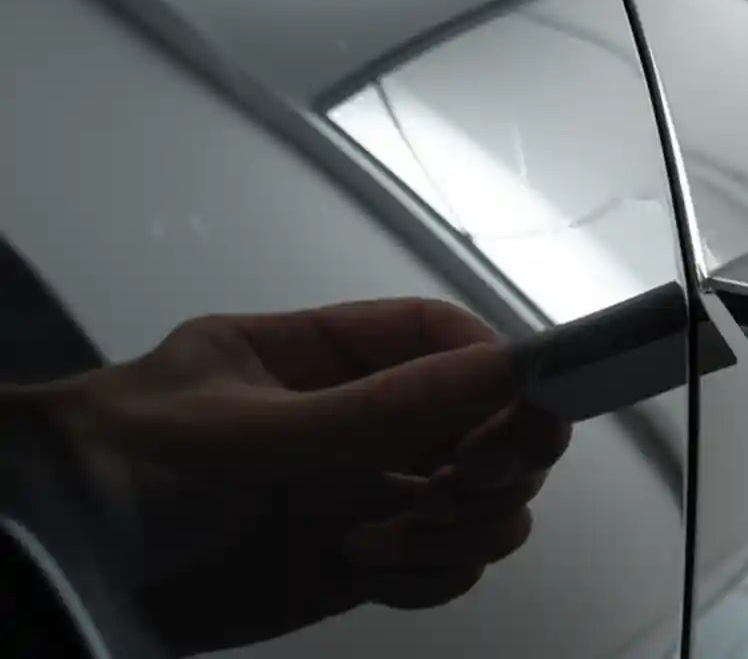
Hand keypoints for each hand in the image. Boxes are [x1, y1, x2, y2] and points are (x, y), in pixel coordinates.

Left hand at [34, 299, 570, 654]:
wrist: (60, 572)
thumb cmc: (120, 469)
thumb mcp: (248, 432)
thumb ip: (375, 410)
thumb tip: (499, 374)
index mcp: (325, 356)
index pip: (439, 338)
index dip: (493, 365)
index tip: (523, 403)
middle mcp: (358, 419)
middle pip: (484, 421)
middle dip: (502, 453)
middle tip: (472, 481)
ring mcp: (364, 491)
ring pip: (479, 500)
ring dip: (468, 523)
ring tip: (394, 538)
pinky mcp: (363, 562)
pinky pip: (444, 564)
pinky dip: (433, 573)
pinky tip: (369, 570)